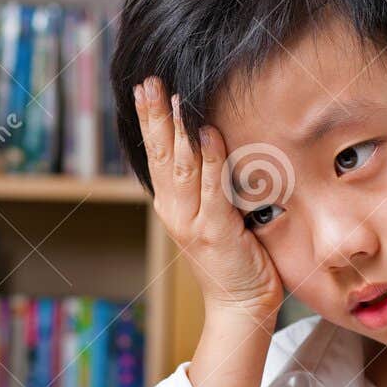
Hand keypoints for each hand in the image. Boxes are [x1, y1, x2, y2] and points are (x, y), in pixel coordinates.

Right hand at [134, 76, 282, 320]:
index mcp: (173, 205)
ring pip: (180, 165)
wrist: (241, 306)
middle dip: (154, 115)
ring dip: (176, 128)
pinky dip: (209, 158)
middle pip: (161, 154)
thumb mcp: (217, 216)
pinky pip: (212, 187)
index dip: (150, 120)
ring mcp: (193, 221)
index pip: (158, 154)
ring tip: (171, 94)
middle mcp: (176, 211)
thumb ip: (211, 184)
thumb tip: (217, 142)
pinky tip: (205, 132)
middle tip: (147, 81)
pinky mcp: (215, 232)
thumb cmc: (236, 260)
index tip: (145, 87)